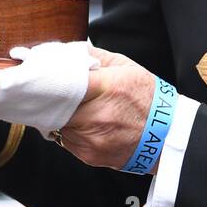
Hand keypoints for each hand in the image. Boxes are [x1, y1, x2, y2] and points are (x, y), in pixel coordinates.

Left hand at [57, 47, 158, 171]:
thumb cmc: (146, 97)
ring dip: (60, 115)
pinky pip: (65, 140)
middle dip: (51, 98)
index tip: (39, 75)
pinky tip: (85, 124)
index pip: (62, 82)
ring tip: (78, 108)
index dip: (48, 78)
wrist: (166, 136)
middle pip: (54, 105)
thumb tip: (65, 51)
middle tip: (52, 92)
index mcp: (106, 88)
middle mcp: (97, 116)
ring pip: (57, 124)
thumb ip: (93, 55)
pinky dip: (69, 130)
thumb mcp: (124, 66)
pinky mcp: (89, 155)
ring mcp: (92, 138)